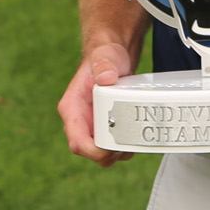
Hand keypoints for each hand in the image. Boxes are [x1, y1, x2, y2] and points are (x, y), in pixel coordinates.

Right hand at [57, 42, 136, 166]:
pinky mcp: (106, 128)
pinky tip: (136, 134)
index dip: (93, 150)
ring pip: (103, 154)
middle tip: (129, 141)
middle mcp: (80, 121)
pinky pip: (113, 147)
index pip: (77, 141)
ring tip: (135, 136)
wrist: (114, 58)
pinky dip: (125, 146)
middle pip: (90, 152)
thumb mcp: (105, 55)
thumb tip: (106, 77)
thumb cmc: (106, 57)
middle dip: (110, 153)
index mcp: (72, 108)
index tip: (113, 147)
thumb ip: (104, 64)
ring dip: (119, 152)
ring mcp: (93, 126)